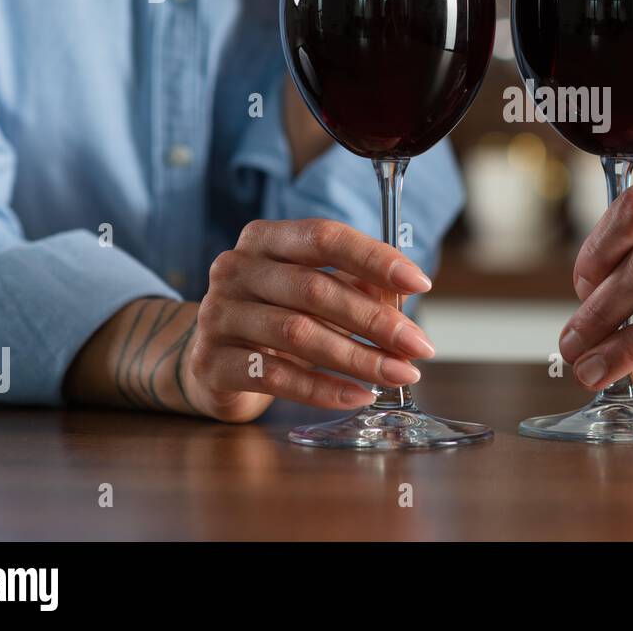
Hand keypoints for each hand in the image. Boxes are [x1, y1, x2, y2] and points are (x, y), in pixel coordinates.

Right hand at [185, 218, 435, 421]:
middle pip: (314, 289)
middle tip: (418, 345)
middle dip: (375, 320)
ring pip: (298, 333)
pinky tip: (358, 395)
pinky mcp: (211, 362)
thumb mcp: (317, 291)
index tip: (420, 282)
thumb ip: (356, 285)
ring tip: (399, 374)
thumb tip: (404, 292)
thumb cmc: (278, 315)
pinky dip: (323, 389)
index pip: (324, 237)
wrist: (214, 359)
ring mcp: (218, 315)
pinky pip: (275, 377)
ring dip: (358, 358)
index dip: (375, 258)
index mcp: (266, 239)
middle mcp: (235, 269)